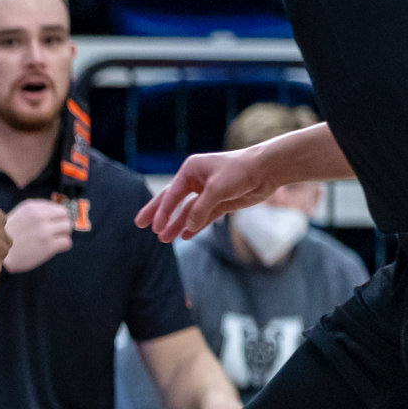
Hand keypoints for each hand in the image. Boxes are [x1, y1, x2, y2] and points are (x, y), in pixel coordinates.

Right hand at [2, 198, 75, 273]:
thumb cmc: (7, 236)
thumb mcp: (18, 215)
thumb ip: (35, 212)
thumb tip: (56, 213)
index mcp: (31, 207)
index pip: (57, 206)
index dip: (57, 216)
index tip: (53, 223)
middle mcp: (39, 216)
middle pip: (65, 215)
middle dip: (62, 224)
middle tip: (56, 232)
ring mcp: (44, 231)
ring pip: (68, 228)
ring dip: (63, 234)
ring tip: (54, 240)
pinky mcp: (48, 246)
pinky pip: (67, 242)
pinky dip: (63, 246)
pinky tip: (53, 249)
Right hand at [137, 148, 276, 242]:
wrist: (267, 169)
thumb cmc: (241, 171)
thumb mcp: (217, 189)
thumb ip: (201, 209)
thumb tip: (187, 228)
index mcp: (191, 170)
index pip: (172, 194)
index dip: (162, 211)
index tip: (154, 227)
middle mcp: (196, 180)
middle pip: (172, 200)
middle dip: (158, 214)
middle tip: (140, 224)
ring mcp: (207, 193)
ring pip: (187, 212)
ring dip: (176, 224)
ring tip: (163, 239)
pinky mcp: (220, 203)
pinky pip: (202, 217)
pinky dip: (194, 226)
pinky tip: (184, 235)